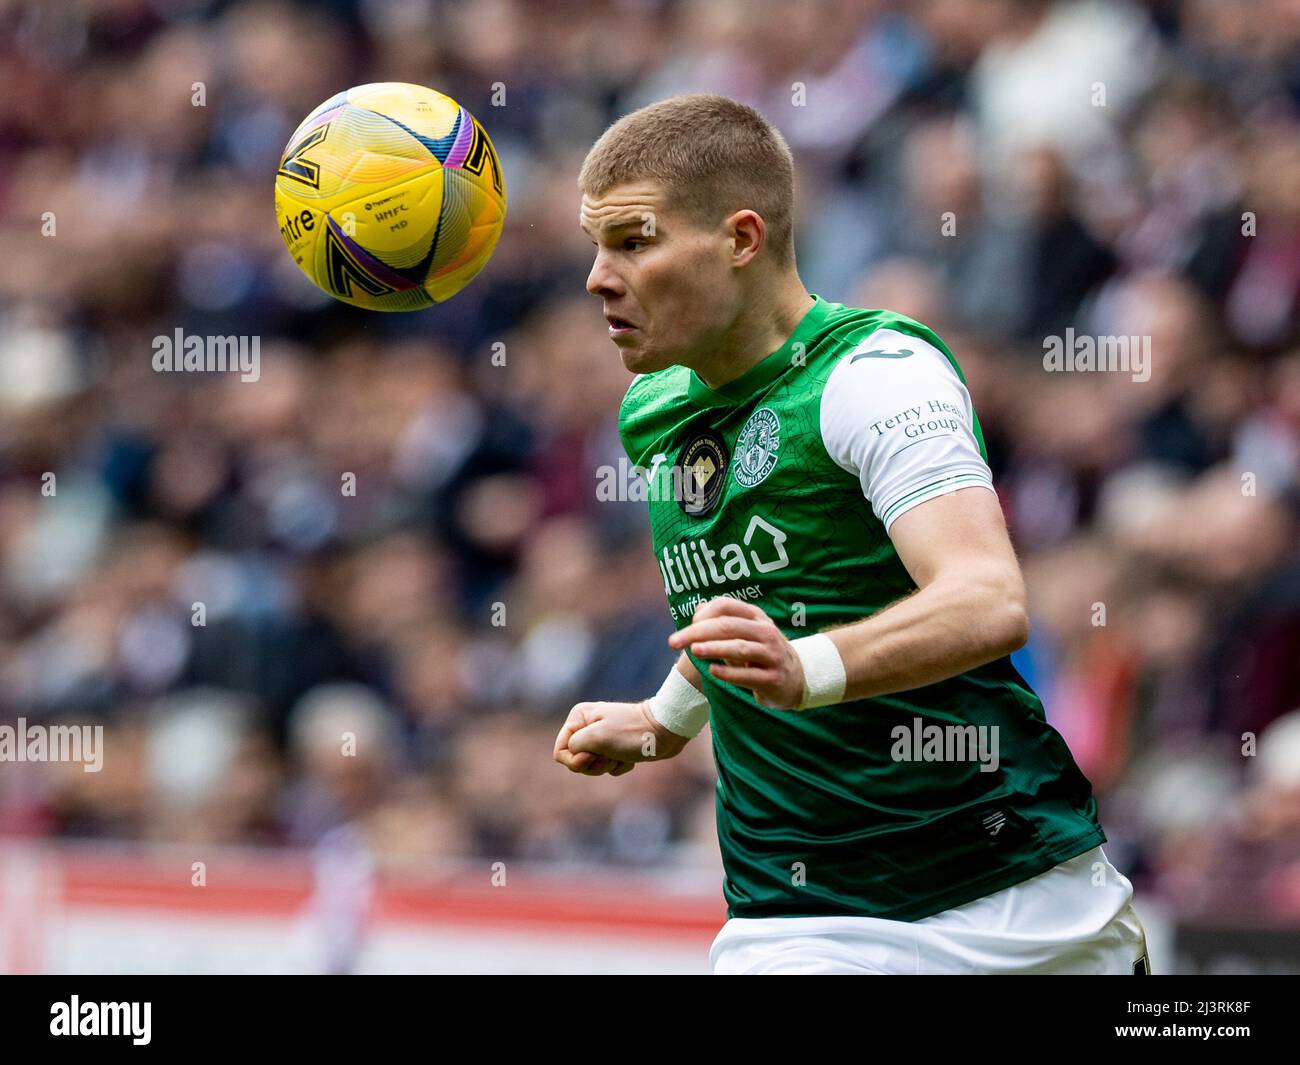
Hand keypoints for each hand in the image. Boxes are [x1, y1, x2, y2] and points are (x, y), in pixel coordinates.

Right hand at [553, 700, 688, 776]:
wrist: (665, 731)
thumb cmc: (631, 732)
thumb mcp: (596, 737)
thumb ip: (574, 747)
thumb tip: (575, 757)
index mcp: (578, 717)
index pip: (560, 750)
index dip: (575, 760)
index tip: (595, 754)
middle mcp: (587, 726)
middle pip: (576, 761)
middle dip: (594, 764)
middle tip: (611, 755)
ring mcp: (602, 737)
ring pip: (592, 766)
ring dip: (608, 766)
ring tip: (623, 754)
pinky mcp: (616, 748)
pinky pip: (608, 767)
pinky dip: (620, 766)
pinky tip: (631, 757)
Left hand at [668, 596, 805, 709]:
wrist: (797, 678)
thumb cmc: (761, 652)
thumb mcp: (747, 632)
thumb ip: (723, 620)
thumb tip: (698, 610)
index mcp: (756, 617)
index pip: (726, 606)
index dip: (704, 613)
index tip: (688, 626)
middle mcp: (766, 632)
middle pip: (728, 626)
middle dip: (698, 632)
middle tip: (674, 641)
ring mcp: (772, 655)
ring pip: (740, 648)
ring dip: (714, 648)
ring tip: (694, 650)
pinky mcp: (773, 679)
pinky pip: (749, 675)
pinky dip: (729, 673)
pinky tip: (712, 671)